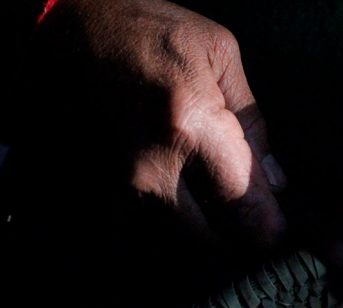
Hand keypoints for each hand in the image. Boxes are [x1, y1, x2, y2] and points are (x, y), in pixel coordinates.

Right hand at [0, 0, 286, 252]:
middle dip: (237, 239)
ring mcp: (118, 188)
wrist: (61, 29)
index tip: (282, 237)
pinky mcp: (97, 196)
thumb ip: (253, 121)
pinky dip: (165, 230)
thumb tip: (274, 183)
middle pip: (212, 240)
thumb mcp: (217, 53)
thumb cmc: (145, 31)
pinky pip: (141, 234)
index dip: (270, 231)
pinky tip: (179, 207)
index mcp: (192, 127)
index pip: (246, 208)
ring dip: (201, 236)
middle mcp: (153, 169)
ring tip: (214, 214)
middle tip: (252, 227)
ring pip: (176, 244)